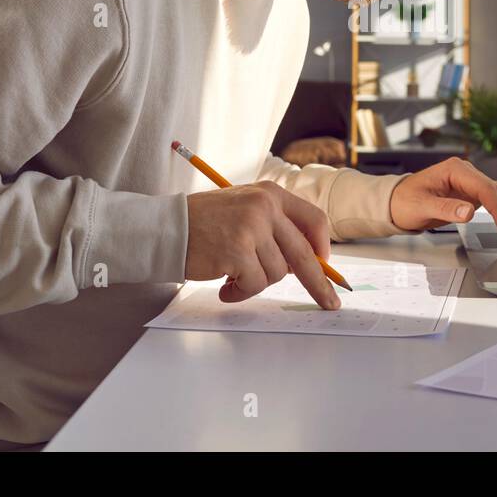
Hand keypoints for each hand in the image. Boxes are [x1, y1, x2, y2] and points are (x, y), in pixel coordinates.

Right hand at [184, 181, 339, 309]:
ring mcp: (251, 228)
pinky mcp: (237, 251)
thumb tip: (304, 263)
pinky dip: (240, 292)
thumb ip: (274, 228)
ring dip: (255, 283)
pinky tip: (224, 286)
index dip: (322, 246)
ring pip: (276, 274)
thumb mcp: (245, 210)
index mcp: (271, 194)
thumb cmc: (204, 222)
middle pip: (303, 254)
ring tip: (232, 276)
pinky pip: (254, 285)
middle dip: (319, 283)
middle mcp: (265, 207)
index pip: (314, 219)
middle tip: (330, 302)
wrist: (167, 227)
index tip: (325, 265)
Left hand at [389, 157, 496, 243]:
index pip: (485, 189)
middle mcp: (466, 173)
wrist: (396, 201)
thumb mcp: (421, 207)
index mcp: (455, 170)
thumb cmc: (404, 202)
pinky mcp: (471, 192)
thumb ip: (445, 209)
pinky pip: (496, 197)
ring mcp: (470, 182)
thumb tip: (468, 211)